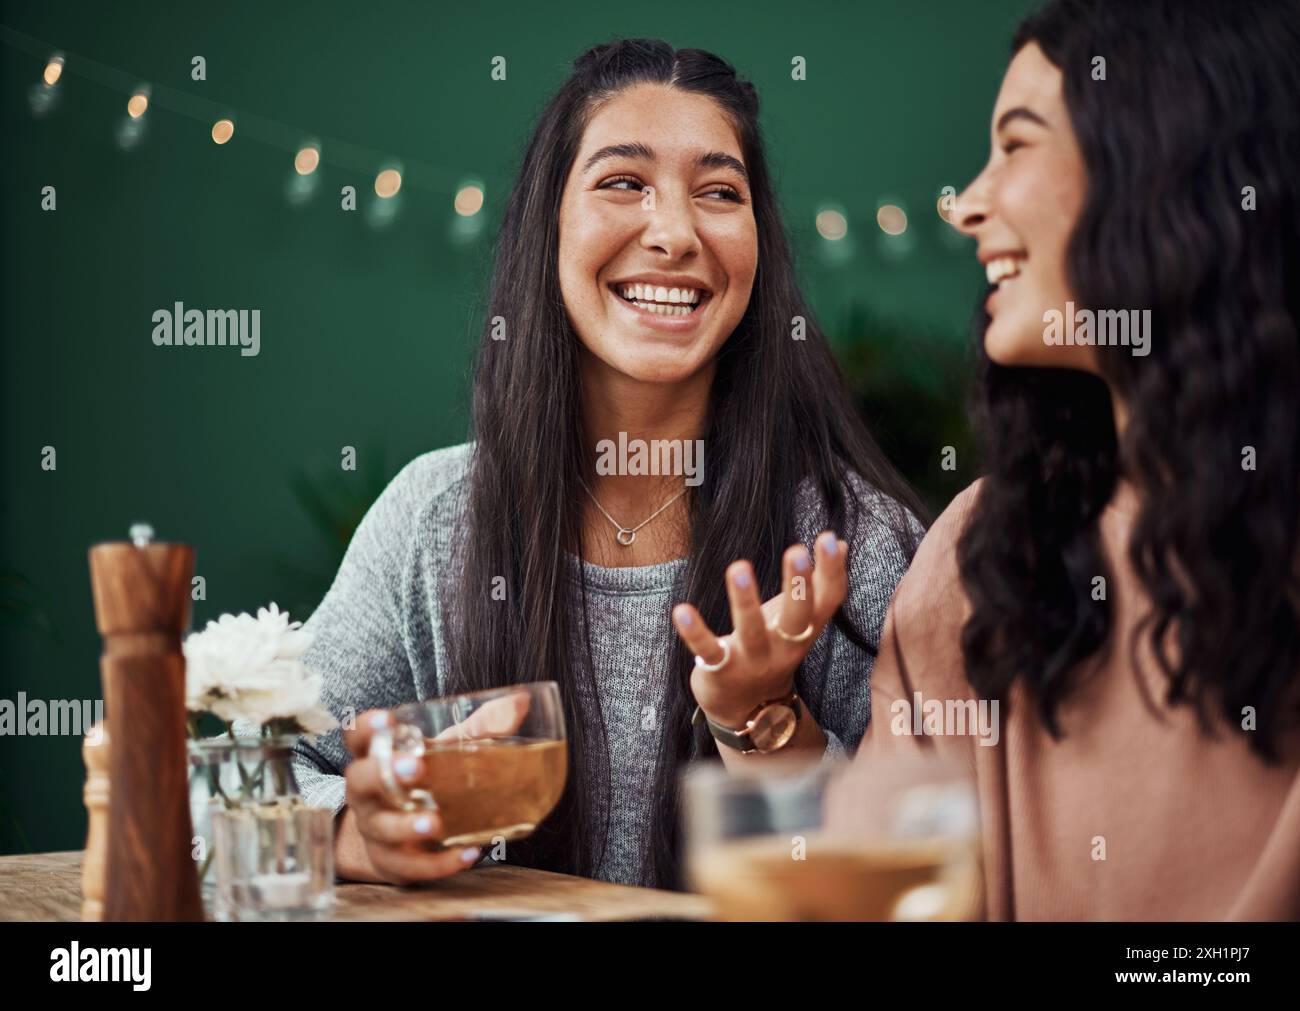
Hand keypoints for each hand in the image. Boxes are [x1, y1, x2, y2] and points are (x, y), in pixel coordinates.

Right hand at [336, 695, 530, 884]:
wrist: (401, 838)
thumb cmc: (428, 781)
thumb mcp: (449, 750)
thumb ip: (480, 727)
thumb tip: (520, 703)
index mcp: (377, 757)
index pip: (358, 737)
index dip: (367, 727)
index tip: (387, 719)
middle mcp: (369, 794)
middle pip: (360, 781)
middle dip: (384, 774)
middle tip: (416, 768)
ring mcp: (376, 830)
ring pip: (381, 828)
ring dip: (406, 825)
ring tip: (434, 822)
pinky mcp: (393, 863)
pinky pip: (410, 866)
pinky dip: (438, 863)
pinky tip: (466, 854)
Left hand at [672, 530, 848, 727]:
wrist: (751, 711)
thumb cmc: (774, 649)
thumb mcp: (800, 620)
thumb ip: (820, 584)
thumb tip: (842, 543)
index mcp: (806, 630)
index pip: (827, 600)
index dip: (832, 571)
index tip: (830, 538)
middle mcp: (785, 647)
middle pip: (798, 616)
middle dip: (798, 585)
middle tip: (796, 550)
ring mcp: (753, 661)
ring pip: (751, 631)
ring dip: (745, 601)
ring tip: (739, 567)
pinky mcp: (721, 670)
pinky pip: (709, 650)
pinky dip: (695, 632)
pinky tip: (682, 610)